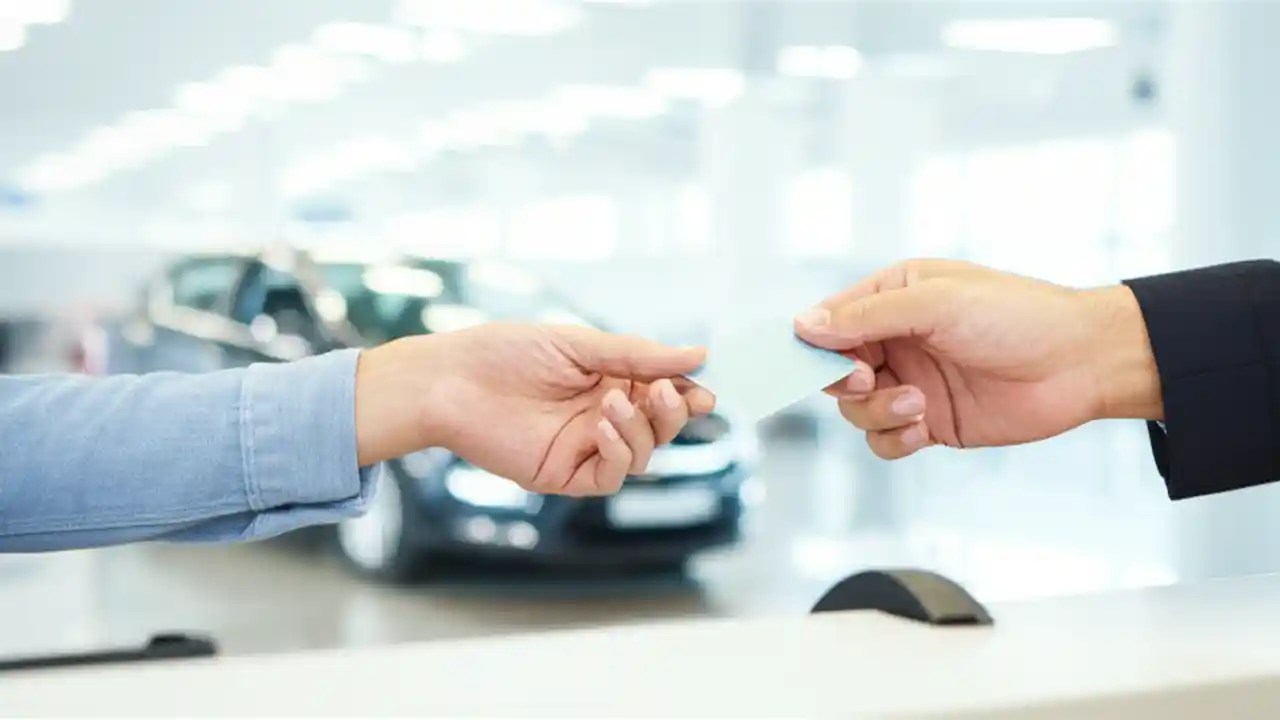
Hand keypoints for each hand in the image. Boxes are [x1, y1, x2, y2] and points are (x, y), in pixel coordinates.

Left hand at [354, 324, 714, 495]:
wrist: (450, 380)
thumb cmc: (507, 352)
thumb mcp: (579, 344)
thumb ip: (638, 355)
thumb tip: (699, 354)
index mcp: (609, 380)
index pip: (663, 393)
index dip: (687, 393)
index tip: (703, 388)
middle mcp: (602, 416)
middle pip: (661, 426)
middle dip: (673, 412)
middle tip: (670, 392)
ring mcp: (585, 447)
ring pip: (642, 453)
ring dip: (642, 429)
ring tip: (614, 402)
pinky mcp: (564, 474)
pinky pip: (611, 475)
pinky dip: (619, 452)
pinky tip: (604, 425)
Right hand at [794, 259, 1162, 458]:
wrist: (1081, 364)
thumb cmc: (1017, 315)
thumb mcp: (934, 303)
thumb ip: (866, 316)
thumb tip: (803, 326)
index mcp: (893, 296)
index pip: (830, 322)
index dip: (812, 345)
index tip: (807, 363)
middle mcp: (896, 339)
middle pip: (833, 371)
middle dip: (843, 382)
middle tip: (867, 380)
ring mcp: (911, 381)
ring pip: (855, 409)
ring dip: (876, 411)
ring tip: (917, 405)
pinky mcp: (930, 421)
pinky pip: (884, 439)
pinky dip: (893, 439)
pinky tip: (921, 428)